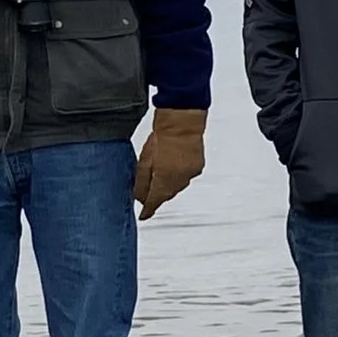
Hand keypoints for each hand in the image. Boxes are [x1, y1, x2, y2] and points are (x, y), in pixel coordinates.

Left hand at [133, 105, 206, 220]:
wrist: (182, 121)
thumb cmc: (162, 136)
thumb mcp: (144, 160)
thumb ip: (141, 182)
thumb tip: (139, 197)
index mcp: (164, 180)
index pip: (154, 202)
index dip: (148, 210)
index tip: (143, 215)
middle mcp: (179, 181)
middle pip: (166, 195)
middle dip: (157, 193)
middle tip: (149, 188)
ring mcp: (190, 175)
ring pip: (176, 186)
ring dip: (168, 183)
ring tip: (161, 169)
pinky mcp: (198, 168)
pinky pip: (186, 177)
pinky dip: (179, 174)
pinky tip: (173, 164)